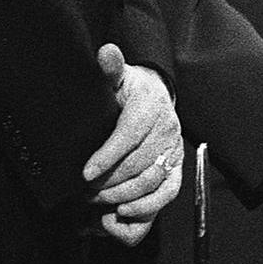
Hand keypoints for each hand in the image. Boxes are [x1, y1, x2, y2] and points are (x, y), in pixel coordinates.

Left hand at [83, 46, 181, 227]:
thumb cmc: (132, 90)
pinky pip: (167, 194)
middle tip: (84, 191)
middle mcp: (167, 129)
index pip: (129, 134)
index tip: (85, 173)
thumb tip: (106, 52)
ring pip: (151, 181)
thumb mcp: (119, 76)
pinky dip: (146, 207)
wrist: (158, 97)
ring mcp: (174, 150)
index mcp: (150, 106)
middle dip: (109, 182)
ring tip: (97, 200)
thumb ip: (111, 67)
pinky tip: (123, 212)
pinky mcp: (177, 168)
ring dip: (122, 195)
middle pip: (139, 163)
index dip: (107, 156)